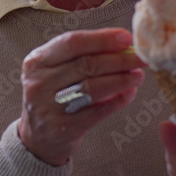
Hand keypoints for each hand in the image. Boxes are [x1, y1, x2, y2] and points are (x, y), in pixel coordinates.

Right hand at [18, 28, 145, 165]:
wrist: (35, 138)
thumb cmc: (51, 96)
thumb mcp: (53, 71)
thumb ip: (80, 57)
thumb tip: (122, 46)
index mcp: (37, 62)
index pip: (72, 43)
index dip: (102, 39)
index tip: (126, 38)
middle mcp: (40, 83)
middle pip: (87, 64)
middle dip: (119, 59)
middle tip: (140, 57)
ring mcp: (50, 106)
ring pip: (93, 87)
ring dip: (121, 79)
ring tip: (137, 75)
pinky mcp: (64, 128)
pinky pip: (98, 111)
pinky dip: (118, 101)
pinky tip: (129, 93)